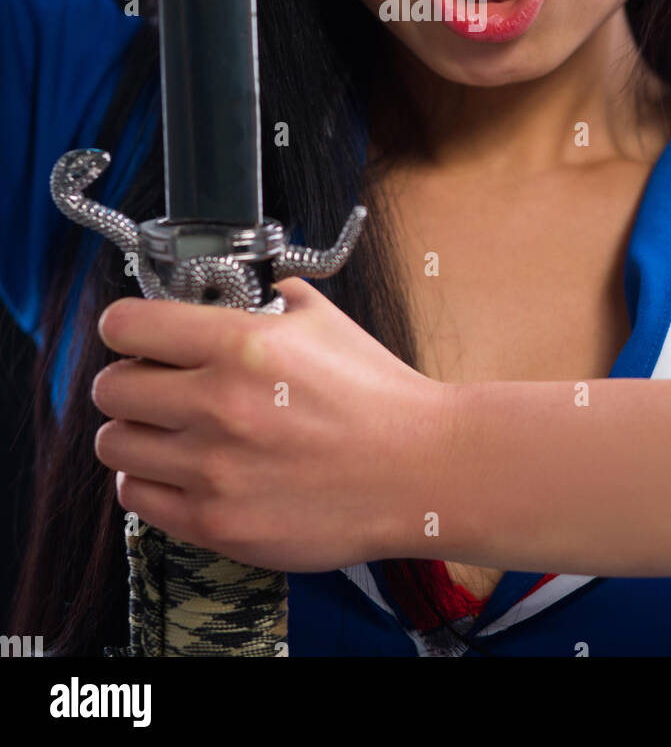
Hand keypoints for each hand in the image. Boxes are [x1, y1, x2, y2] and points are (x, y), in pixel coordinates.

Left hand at [92, 277, 457, 571]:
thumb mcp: (323, 320)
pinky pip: (137, 495)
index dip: (124, 327)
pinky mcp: (217, 523)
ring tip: (166, 430)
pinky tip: (179, 468)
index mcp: (240, 344)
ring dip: (135, 432)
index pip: (125, 325)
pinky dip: (149, 478)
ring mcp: (213, 469)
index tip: (133, 335)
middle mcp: (217, 404)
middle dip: (129, 380)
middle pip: (110, 387)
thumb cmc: (377, 395)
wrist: (419, 469)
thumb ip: (270, 296)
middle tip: (155, 385)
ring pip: (115, 443)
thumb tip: (233, 288)